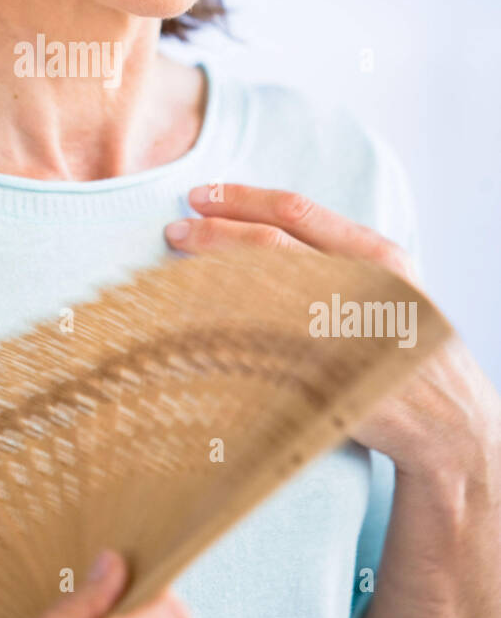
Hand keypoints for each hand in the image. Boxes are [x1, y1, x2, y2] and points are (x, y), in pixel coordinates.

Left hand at [165, 184, 500, 476]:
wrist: (446, 420)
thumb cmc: (403, 345)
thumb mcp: (384, 285)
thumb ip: (334, 256)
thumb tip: (258, 234)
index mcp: (377, 254)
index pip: (295, 210)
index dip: (238, 199)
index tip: (197, 197)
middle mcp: (361, 285)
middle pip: (269, 245)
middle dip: (211, 234)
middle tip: (173, 232)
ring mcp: (343, 331)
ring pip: (256, 291)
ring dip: (206, 279)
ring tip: (170, 273)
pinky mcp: (326, 377)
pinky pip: (260, 346)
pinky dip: (222, 329)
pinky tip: (192, 324)